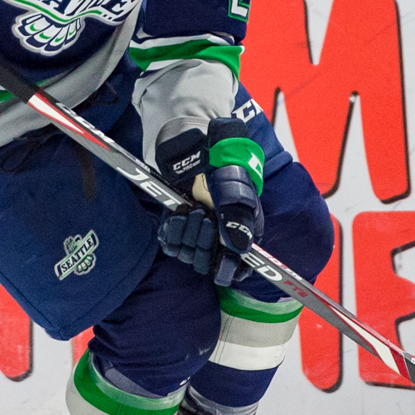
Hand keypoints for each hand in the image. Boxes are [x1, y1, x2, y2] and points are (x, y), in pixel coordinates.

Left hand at [156, 118, 264, 286]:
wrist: (196, 146)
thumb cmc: (222, 164)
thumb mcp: (234, 188)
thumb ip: (237, 218)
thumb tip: (239, 249)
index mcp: (243, 231)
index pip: (238, 267)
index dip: (229, 269)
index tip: (222, 261)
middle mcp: (220, 236)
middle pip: (210, 264)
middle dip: (205, 242)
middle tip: (204, 216)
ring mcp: (198, 232)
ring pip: (190, 256)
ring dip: (189, 235)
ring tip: (193, 209)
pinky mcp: (178, 227)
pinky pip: (172, 245)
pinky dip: (173, 232)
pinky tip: (178, 214)